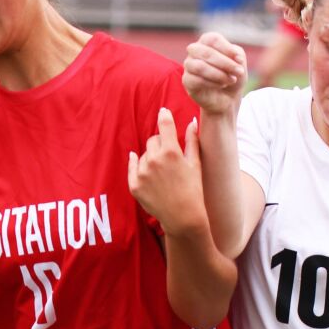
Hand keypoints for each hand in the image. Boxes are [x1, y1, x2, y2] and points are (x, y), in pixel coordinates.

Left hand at [127, 107, 207, 234]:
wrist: (182, 217)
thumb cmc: (193, 190)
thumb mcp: (195, 164)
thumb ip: (192, 141)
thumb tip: (192, 122)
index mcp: (171, 151)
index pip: (164, 125)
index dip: (164, 116)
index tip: (163, 111)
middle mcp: (154, 159)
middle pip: (152, 140)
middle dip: (160, 144)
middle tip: (168, 156)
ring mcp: (142, 173)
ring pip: (143, 155)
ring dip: (151, 158)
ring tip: (162, 173)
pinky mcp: (134, 185)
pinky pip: (132, 167)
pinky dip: (136, 164)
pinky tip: (138, 161)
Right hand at [182, 32, 246, 115]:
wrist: (227, 98)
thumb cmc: (232, 75)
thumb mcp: (239, 61)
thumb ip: (236, 54)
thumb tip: (234, 55)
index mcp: (206, 41)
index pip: (213, 39)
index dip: (227, 49)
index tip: (240, 60)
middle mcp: (195, 51)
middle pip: (206, 52)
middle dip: (225, 63)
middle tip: (239, 72)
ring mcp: (188, 65)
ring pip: (199, 67)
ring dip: (219, 74)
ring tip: (232, 80)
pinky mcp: (186, 81)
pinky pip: (197, 80)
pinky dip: (213, 83)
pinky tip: (221, 85)